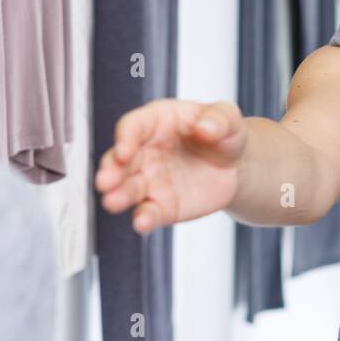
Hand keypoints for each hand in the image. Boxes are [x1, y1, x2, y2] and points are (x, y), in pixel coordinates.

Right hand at [94, 98, 246, 234]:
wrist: (235, 166)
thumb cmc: (224, 133)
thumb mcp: (227, 117)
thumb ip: (218, 119)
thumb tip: (205, 128)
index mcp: (157, 122)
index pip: (133, 126)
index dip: (125, 138)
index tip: (124, 151)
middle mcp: (146, 151)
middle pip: (120, 160)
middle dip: (110, 170)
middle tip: (104, 181)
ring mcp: (151, 180)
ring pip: (128, 189)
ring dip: (119, 196)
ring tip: (112, 202)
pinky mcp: (163, 206)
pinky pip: (150, 213)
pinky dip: (144, 219)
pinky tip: (142, 223)